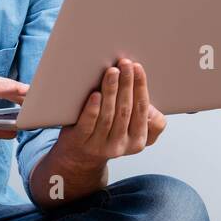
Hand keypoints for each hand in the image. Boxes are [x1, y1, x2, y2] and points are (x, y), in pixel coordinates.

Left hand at [51, 58, 166, 168]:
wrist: (78, 157)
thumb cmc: (107, 133)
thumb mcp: (129, 128)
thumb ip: (142, 113)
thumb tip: (141, 86)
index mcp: (137, 140)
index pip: (142, 110)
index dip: (140, 87)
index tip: (138, 67)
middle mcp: (121, 145)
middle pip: (126, 110)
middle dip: (127, 83)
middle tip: (125, 63)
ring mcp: (100, 146)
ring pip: (108, 115)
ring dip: (112, 90)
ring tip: (112, 71)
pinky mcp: (80, 142)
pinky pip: (88, 124)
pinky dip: (93, 108)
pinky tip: (95, 94)